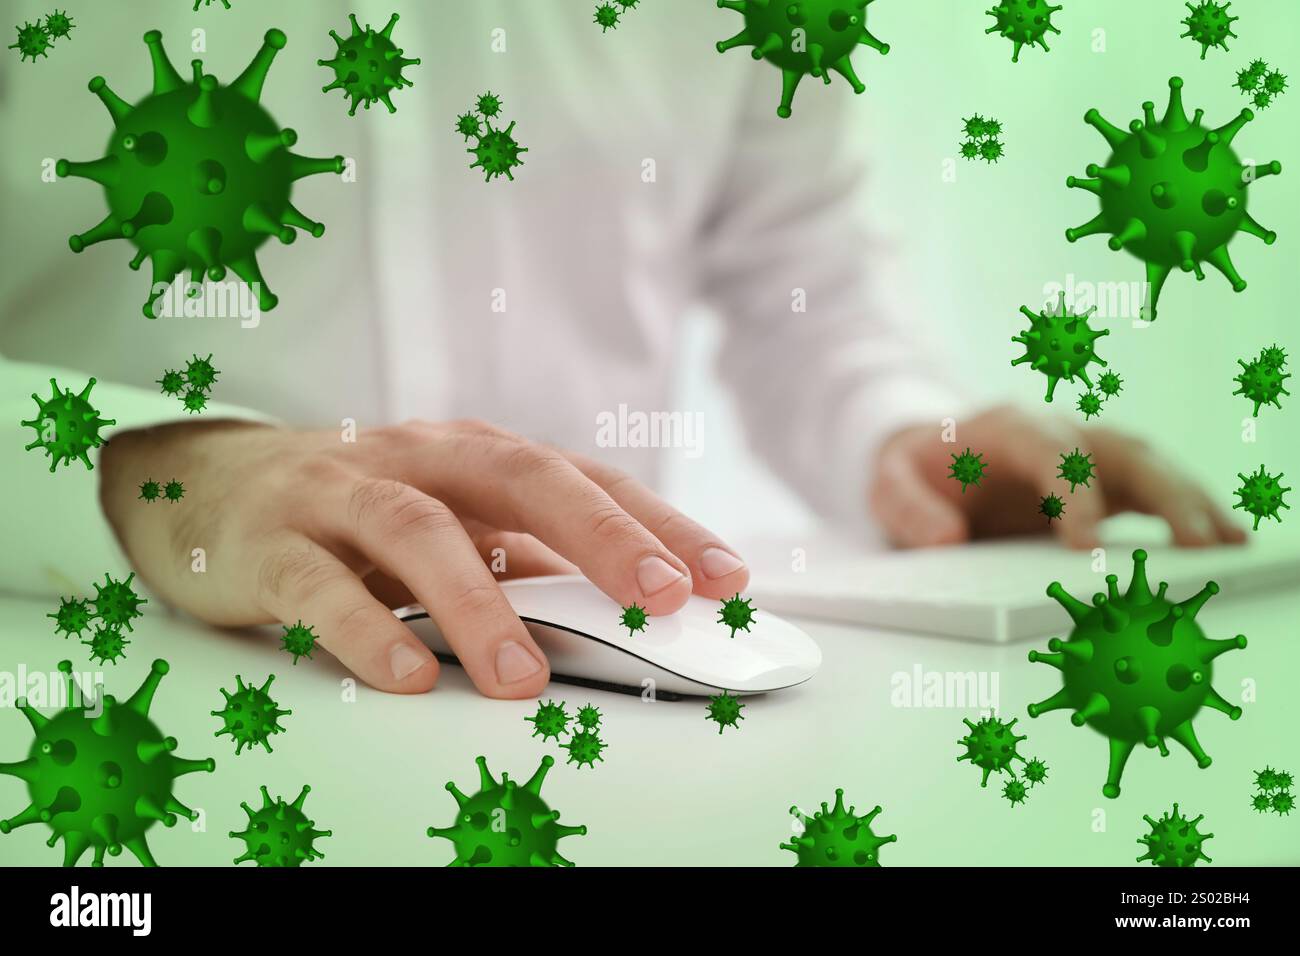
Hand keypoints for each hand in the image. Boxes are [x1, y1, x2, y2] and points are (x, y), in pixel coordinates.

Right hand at [99, 419, 748, 695]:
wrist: (211, 482)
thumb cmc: (357, 510)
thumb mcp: (450, 522)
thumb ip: (521, 558)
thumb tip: (622, 612)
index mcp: (475, 456)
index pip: (584, 479)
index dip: (659, 523)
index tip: (726, 577)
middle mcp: (419, 459)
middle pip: (520, 480)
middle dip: (601, 537)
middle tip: (660, 599)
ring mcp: (341, 494)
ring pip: (419, 531)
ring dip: (481, 604)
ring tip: (524, 677)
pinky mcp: (270, 545)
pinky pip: (321, 588)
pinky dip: (368, 630)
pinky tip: (411, 677)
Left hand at [868, 405, 1246, 549]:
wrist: (928, 455)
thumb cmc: (913, 470)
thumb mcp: (888, 485)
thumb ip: (908, 508)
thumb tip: (947, 538)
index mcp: (1007, 426)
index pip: (1051, 450)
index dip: (1073, 494)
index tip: (1085, 545)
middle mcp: (1059, 430)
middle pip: (1121, 451)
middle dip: (1163, 493)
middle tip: (1196, 545)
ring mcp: (1089, 451)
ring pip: (1152, 466)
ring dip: (1192, 502)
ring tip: (1231, 546)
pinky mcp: (1106, 478)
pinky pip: (1156, 489)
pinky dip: (1191, 510)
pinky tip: (1227, 542)